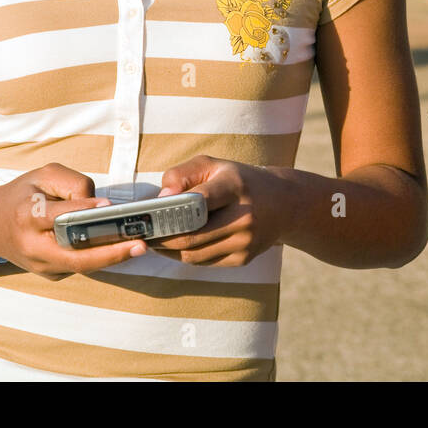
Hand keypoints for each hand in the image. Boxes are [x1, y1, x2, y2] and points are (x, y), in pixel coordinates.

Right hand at [0, 163, 149, 279]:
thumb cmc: (23, 195)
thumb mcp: (43, 176)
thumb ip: (73, 183)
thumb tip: (101, 205)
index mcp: (27, 215)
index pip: (58, 216)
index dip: (83, 211)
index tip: (110, 207)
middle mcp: (33, 246)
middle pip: (75, 256)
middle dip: (110, 254)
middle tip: (139, 245)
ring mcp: (41, 265)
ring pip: (82, 265)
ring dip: (112, 259)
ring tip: (139, 247)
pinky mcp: (50, 274)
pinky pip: (80, 266)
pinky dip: (101, 259)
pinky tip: (122, 250)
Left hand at [148, 155, 292, 266]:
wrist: (285, 204)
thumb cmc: (240, 181)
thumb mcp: (214, 165)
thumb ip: (183, 175)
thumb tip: (161, 199)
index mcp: (235, 186)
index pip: (200, 200)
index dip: (172, 209)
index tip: (152, 212)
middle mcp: (244, 216)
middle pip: (191, 236)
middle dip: (161, 238)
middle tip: (142, 234)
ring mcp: (245, 241)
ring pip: (194, 255)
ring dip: (169, 251)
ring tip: (154, 241)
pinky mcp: (244, 258)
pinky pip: (205, 262)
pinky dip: (186, 256)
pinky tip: (176, 247)